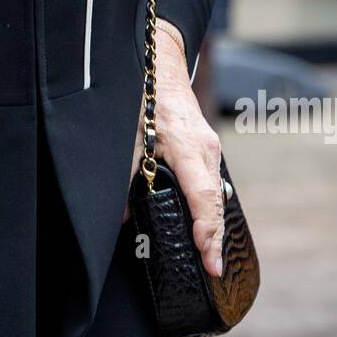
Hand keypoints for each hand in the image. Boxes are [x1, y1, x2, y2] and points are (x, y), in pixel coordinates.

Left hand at [122, 33, 224, 280]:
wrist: (163, 65)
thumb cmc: (146, 94)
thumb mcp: (129, 133)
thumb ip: (126, 173)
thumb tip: (120, 214)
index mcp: (188, 146)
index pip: (204, 197)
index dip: (207, 230)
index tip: (208, 258)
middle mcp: (207, 151)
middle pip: (216, 202)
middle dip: (214, 238)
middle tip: (212, 272)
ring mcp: (211, 151)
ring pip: (216, 194)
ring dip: (212, 225)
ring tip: (208, 259)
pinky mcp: (208, 151)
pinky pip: (212, 185)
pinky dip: (209, 209)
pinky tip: (203, 229)